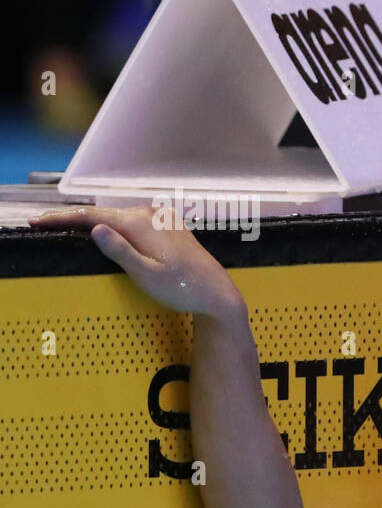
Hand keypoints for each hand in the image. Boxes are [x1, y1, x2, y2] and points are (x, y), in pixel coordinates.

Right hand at [29, 204, 243, 316]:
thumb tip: (96, 229)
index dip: (62, 219)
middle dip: (73, 218)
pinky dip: (113, 225)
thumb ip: (121, 251)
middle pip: (102, 213)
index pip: (91, 217)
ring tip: (67, 226)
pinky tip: (104, 230)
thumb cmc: (182, 288)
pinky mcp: (168, 226)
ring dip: (93, 220)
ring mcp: (160, 218)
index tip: (38, 222)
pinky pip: (132, 221)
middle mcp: (149, 214)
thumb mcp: (146, 275)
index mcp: (140, 224)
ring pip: (118, 217)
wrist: (216, 293)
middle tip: (43, 223)